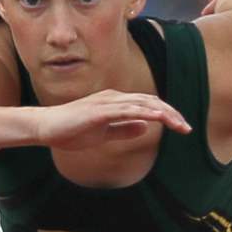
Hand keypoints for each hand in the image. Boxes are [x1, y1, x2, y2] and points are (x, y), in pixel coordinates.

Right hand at [34, 90, 191, 150]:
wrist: (45, 128)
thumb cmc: (69, 131)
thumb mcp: (102, 133)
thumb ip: (123, 129)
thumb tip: (145, 127)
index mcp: (114, 102)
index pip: (147, 104)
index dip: (166, 114)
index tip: (181, 127)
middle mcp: (113, 98)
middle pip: (150, 101)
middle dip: (171, 114)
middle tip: (187, 128)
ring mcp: (106, 102)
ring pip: (142, 104)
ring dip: (164, 113)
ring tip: (180, 125)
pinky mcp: (99, 111)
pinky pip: (126, 110)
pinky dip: (144, 112)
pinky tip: (157, 118)